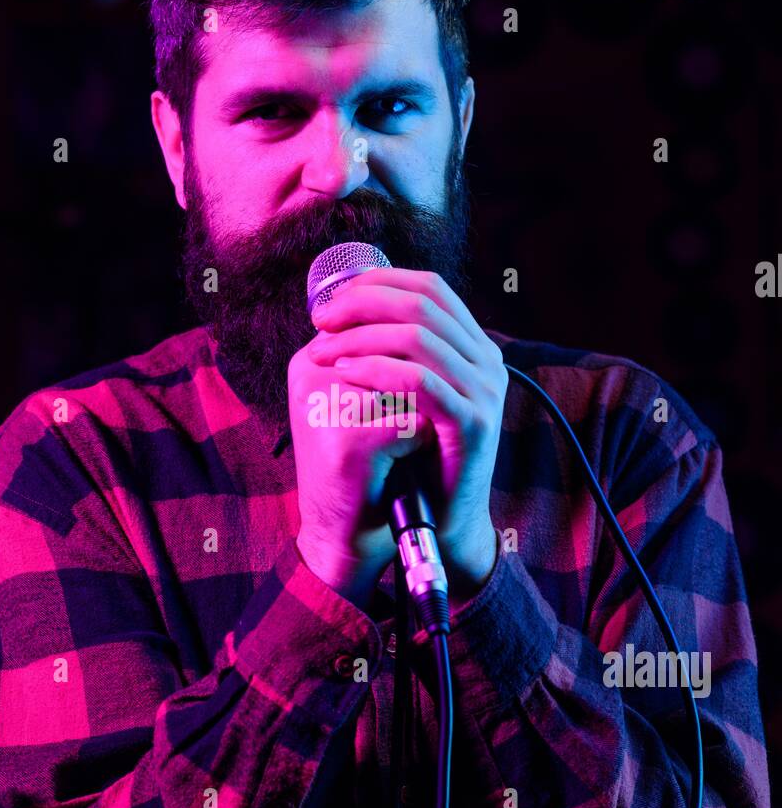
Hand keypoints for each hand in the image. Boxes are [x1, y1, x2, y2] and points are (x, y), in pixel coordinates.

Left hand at [288, 268, 507, 606]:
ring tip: (323, 353)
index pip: (430, 288)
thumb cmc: (414, 459)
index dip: (378, 283)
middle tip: (321, 321)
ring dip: (361, 338)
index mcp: (473, 347)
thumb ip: (392, 354)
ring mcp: (485, 393)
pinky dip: (377, 372)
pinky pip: (420, 382)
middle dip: (363, 305)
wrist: (442, 524)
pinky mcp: (473, 425)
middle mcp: (486, 362)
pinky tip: (345, 376)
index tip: (332, 300)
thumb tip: (341, 311)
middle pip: (423, 304)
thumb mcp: (405, 396)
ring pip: (419, 338)